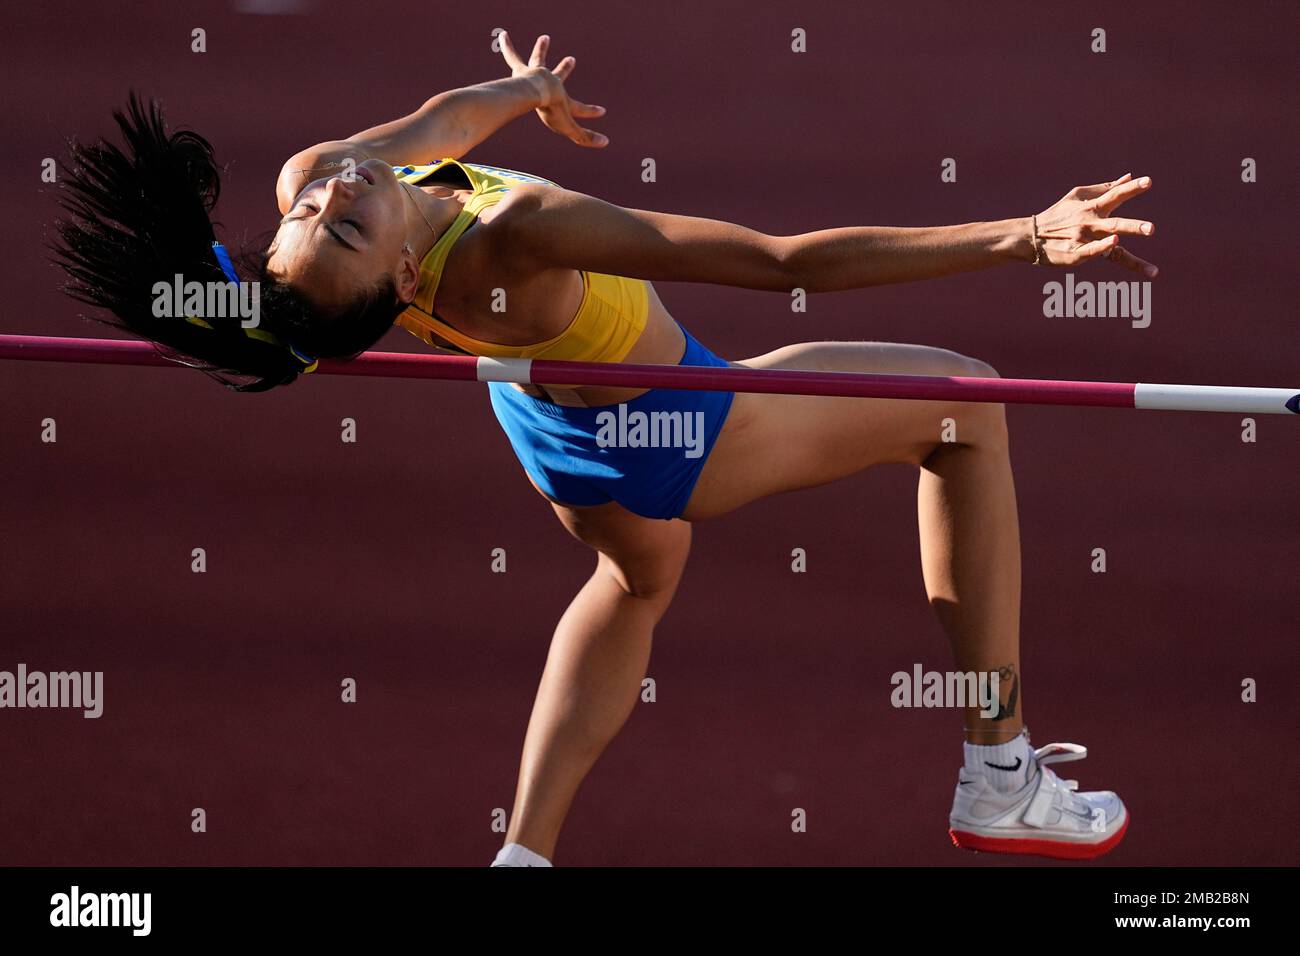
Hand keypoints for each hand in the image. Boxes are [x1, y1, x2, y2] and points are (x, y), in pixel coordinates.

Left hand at [497, 30, 608, 147]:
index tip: (602, 111)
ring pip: (539, 59)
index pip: (581, 108)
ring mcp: (537, 75)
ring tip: (544, 38)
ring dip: (541, 49)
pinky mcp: (522, 71)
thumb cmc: (552, 111)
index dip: (591, 112)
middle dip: (566, 68)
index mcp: (563, 99)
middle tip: (571, 59)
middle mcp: (551, 82)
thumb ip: (585, 137)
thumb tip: (606, 143)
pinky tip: (502, 35)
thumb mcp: (570, 127)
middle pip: (560, 75)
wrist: (538, 94)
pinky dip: (507, 46)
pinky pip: (513, 56)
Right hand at [1031, 173, 1157, 276]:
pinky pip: (1091, 251)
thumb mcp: (1078, 197)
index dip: (1131, 189)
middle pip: (1115, 223)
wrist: (1030, 237)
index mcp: (1092, 207)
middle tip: (1152, 229)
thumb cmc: (1058, 215)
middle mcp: (1090, 222)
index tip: (1148, 182)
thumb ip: (1105, 189)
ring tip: (1144, 238)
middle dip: (1134, 226)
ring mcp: (1083, 239)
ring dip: (1124, 239)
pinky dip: (1101, 247)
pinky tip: (1114, 243)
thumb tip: (1129, 176)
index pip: (1115, 195)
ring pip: (1108, 239)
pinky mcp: (1075, 254)